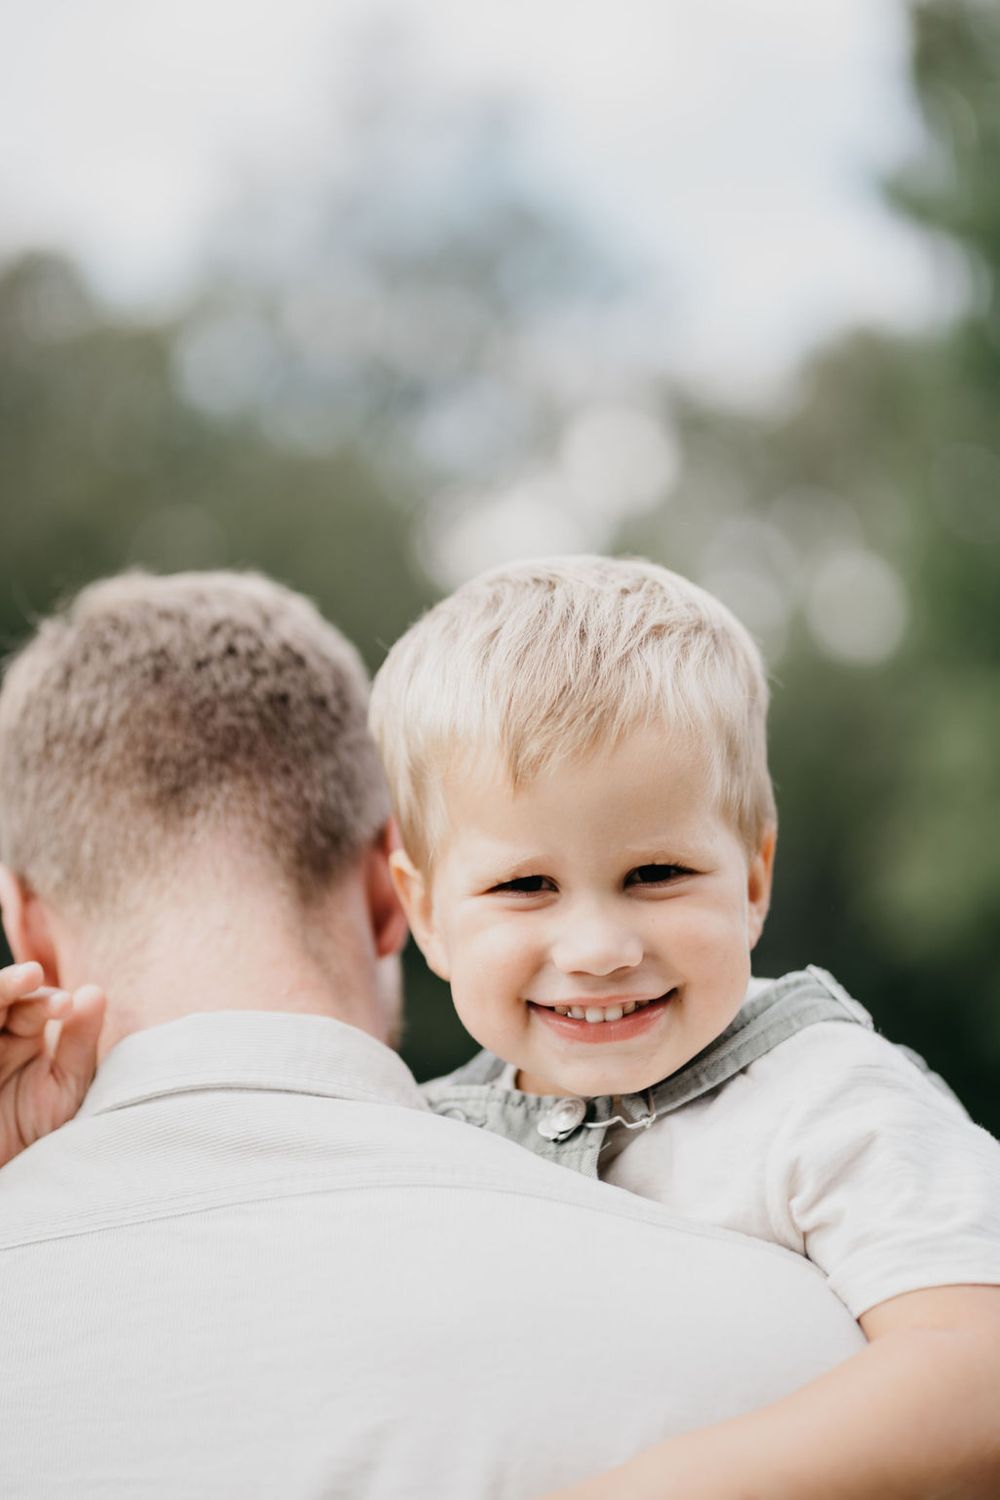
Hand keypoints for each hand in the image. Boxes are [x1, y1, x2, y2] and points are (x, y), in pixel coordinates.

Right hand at [0, 961, 105, 1166]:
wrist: (9, 1187)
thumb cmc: (36, 1140)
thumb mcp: (64, 1093)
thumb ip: (79, 1044)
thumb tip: (95, 991)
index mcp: (20, 1038)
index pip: (30, 1005)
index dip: (45, 1000)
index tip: (65, 1005)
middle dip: (11, 985)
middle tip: (32, 975)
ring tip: (21, 981)